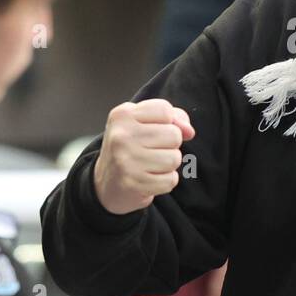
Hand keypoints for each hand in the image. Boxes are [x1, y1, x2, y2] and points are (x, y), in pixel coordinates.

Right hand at [92, 99, 194, 215]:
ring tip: (150, 165)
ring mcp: (126, 161)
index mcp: (123, 115)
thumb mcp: (145, 123)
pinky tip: (149, 179)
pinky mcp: (133, 184)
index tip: (153, 131)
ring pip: (175, 158)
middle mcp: (121, 136)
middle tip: (151, 151)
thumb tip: (189, 131)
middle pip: (174, 135)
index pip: (165, 110)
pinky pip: (171, 180)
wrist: (106, 185)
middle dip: (170, 145)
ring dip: (168, 165)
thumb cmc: (131, 148)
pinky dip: (165, 182)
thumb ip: (173, 118)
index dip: (168, 122)